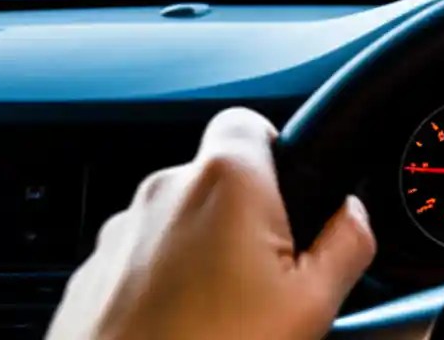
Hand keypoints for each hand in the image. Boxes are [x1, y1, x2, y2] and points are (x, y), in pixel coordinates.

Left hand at [47, 108, 375, 339]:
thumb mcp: (314, 303)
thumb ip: (348, 241)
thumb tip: (354, 217)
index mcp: (225, 183)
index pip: (251, 122)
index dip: (277, 155)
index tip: (291, 200)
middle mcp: (163, 193)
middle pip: (217, 181)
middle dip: (244, 219)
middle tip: (268, 279)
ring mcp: (118, 235)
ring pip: (177, 223)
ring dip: (201, 254)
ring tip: (224, 316)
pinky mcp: (89, 277)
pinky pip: (140, 262)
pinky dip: (162, 286)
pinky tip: (185, 330)